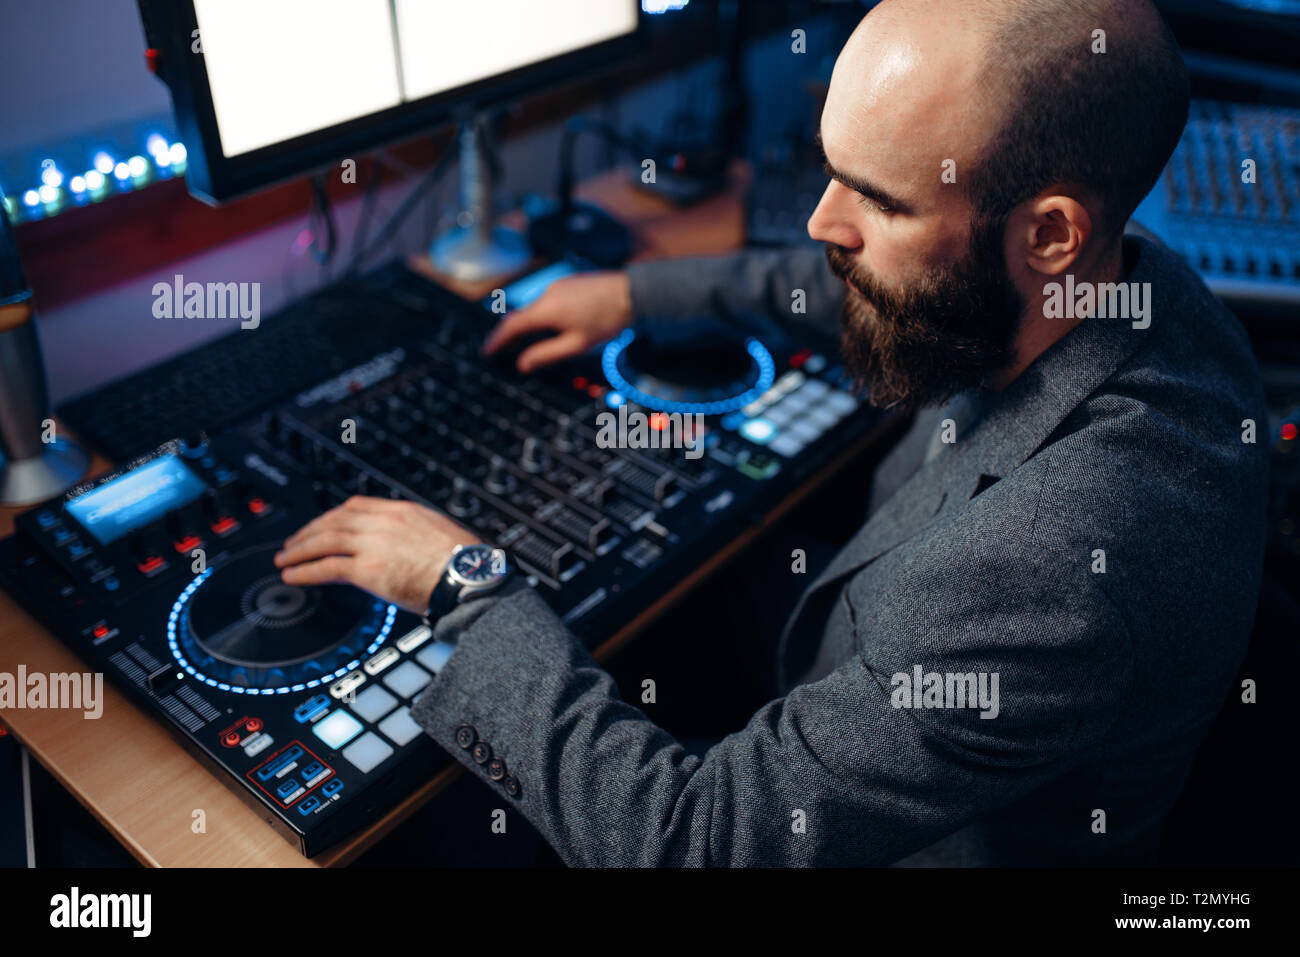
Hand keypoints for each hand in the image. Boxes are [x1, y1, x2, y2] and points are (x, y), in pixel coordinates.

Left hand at [273, 496, 480, 613]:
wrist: (468, 577)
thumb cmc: (463, 563)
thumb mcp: (438, 534)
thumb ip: (415, 534)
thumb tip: (406, 547)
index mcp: (401, 511)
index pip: (356, 506)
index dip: (332, 516)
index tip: (320, 524)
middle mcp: (383, 523)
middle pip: (334, 520)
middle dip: (309, 531)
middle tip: (292, 542)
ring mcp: (373, 544)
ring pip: (325, 540)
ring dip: (300, 550)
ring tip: (284, 560)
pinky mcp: (367, 569)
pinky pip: (327, 567)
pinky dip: (305, 571)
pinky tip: (293, 576)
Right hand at [482, 270, 632, 372]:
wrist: (633, 293)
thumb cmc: (607, 320)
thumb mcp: (576, 344)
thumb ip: (546, 354)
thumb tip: (522, 363)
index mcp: (547, 310)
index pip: (511, 326)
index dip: (496, 339)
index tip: (487, 350)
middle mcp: (547, 293)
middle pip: (522, 316)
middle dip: (511, 334)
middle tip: (503, 350)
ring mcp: (558, 285)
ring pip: (536, 308)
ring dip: (531, 324)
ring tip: (529, 342)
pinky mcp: (568, 281)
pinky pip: (548, 300)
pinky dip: (544, 313)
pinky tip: (553, 325)